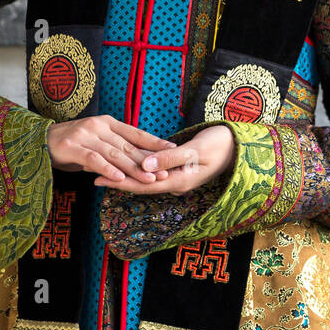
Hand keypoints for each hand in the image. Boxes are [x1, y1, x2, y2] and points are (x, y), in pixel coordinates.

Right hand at [45, 115, 174, 184]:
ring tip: (148, 179)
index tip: (172, 151)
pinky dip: (107, 169)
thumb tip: (141, 160)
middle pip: (127, 146)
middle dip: (147, 161)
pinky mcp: (71, 147)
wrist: (38, 142)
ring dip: (132, 168)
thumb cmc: (71, 146)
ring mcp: (84, 135)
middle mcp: (97, 125)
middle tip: (164, 172)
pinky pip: (93, 159)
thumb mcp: (96, 144)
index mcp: (107, 122)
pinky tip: (118, 178)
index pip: (135, 133)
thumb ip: (114, 149)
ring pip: (113, 153)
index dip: (154, 142)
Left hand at [94, 124, 234, 195]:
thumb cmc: (220, 145)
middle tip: (90, 173)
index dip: (118, 182)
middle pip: (139, 184)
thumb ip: (170, 158)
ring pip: (145, 178)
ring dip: (124, 174)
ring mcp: (177, 177)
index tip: (97, 178)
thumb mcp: (196, 150)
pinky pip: (153, 172)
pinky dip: (138, 168)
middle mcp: (175, 182)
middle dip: (115, 180)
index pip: (142, 184)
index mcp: (178, 180)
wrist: (239, 146)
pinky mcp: (178, 169)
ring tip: (102, 169)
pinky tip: (127, 163)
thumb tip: (145, 165)